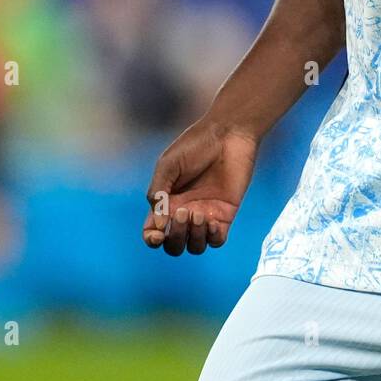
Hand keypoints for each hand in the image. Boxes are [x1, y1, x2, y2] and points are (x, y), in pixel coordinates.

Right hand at [142, 117, 257, 255]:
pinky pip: (217, 240)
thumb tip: (158, 223)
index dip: (152, 239)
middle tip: (183, 212)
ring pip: (195, 246)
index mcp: (166, 202)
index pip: (153, 231)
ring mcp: (205, 215)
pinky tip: (212, 222)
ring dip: (193, 237)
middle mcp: (184, 212)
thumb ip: (158, 192)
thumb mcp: (168, 165)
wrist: (228, 135)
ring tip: (198, 214)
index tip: (158, 233)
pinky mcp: (226, 214)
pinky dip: (212, 238)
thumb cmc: (195, 145)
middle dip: (174, 237)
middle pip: (173, 244)